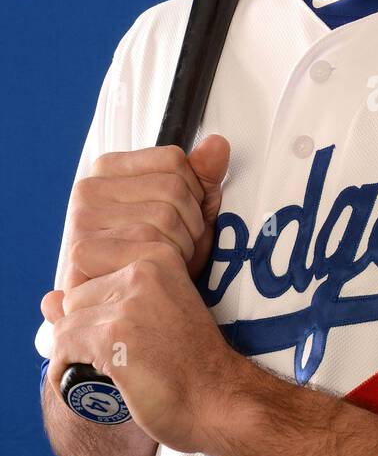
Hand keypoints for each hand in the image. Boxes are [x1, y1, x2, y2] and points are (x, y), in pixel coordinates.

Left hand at [45, 240, 242, 451]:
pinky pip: (63, 344)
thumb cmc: (190, 362)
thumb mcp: (154, 314)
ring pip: (66, 321)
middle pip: (74, 292)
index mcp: (158, 254)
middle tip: (108, 354)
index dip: (88, 293)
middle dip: (81, 325)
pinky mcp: (116, 335)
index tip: (108, 322)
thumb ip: (102, 299)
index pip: (85, 254)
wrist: (219, 401)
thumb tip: (48, 298)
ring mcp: (130, 301)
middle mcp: (145, 269)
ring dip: (73, 351)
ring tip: (98, 371)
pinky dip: (63, 369)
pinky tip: (82, 383)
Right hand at [60, 135, 230, 297]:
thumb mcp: (192, 212)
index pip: (173, 159)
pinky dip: (167, 264)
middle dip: (191, 224)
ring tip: (167, 261)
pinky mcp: (83, 252)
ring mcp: (81, 219)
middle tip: (178, 248)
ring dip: (182, 246)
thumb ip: (204, 176)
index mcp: (109, 169)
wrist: (139, 310)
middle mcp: (88, 188)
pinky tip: (155, 274)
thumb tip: (217, 144)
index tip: (183, 217)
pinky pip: (150, 246)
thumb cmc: (161, 259)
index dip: (193, 192)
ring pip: (165, 216)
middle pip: (172, 188)